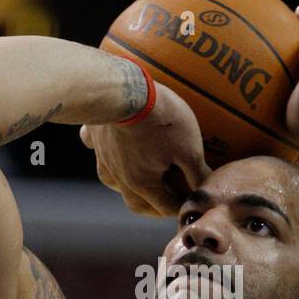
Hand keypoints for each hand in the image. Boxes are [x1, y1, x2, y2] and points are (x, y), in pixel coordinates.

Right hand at [80, 83, 211, 216]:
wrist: (121, 91)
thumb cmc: (159, 121)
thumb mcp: (188, 148)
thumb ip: (197, 173)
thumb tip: (204, 189)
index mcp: (143, 184)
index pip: (165, 207)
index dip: (181, 208)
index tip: (190, 203)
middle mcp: (119, 177)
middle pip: (136, 204)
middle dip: (153, 207)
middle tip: (166, 202)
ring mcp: (104, 157)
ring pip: (112, 182)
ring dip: (126, 186)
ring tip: (139, 178)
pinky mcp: (95, 136)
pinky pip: (95, 148)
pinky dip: (102, 150)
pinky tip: (108, 143)